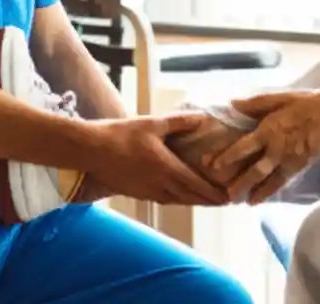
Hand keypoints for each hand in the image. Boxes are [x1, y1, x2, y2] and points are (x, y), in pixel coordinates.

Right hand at [85, 113, 230, 206]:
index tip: (229, 198)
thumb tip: (203, 118)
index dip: (214, 193)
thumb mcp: (153, 124)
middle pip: (189, 198)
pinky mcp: (136, 193)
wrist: (90, 150)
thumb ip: (180, 122)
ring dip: (192, 201)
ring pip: (176, 201)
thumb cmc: (121, 134)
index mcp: (166, 168)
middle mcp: (159, 184)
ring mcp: (146, 191)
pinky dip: (175, 200)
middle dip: (208, 200)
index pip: (196, 185)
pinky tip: (177, 195)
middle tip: (224, 202)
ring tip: (205, 200)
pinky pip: (162, 200)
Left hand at [205, 91, 319, 204]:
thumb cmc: (302, 104)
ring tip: (237, 201)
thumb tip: (232, 104)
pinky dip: (267, 192)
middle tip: (224, 193)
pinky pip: (280, 183)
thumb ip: (254, 104)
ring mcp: (286, 160)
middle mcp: (275, 149)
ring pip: (265, 180)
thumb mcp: (277, 99)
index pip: (243, 147)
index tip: (211, 165)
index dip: (227, 157)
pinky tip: (256, 200)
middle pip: (253, 170)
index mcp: (267, 130)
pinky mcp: (296, 167)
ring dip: (251, 191)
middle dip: (238, 182)